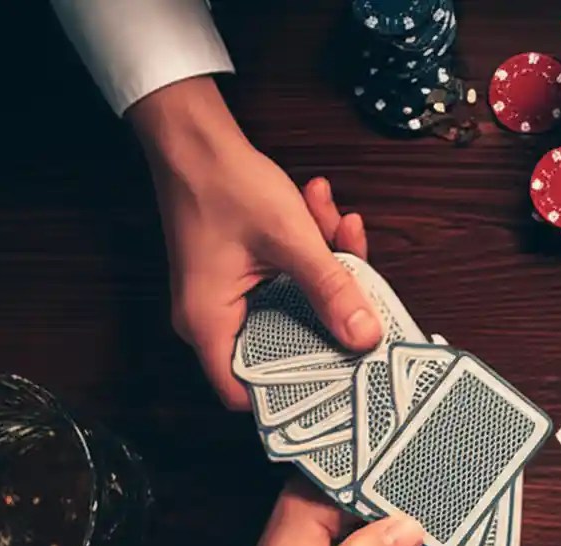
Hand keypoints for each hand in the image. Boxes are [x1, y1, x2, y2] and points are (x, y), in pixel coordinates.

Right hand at [127, 76, 379, 408]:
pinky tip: (319, 206)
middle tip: (352, 271)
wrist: (196, 136)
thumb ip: (331, 289)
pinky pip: (289, 278)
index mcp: (210, 322)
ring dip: (324, 263)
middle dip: (327, 302)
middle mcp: (215, 318)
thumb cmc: (224, 182)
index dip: (294, 393)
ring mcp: (231, 296)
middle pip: (287, 341)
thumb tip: (365, 335)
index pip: (248, 393)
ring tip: (330, 217)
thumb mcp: (291, 240)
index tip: (341, 379)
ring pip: (295, 303)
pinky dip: (311, 249)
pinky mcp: (246, 275)